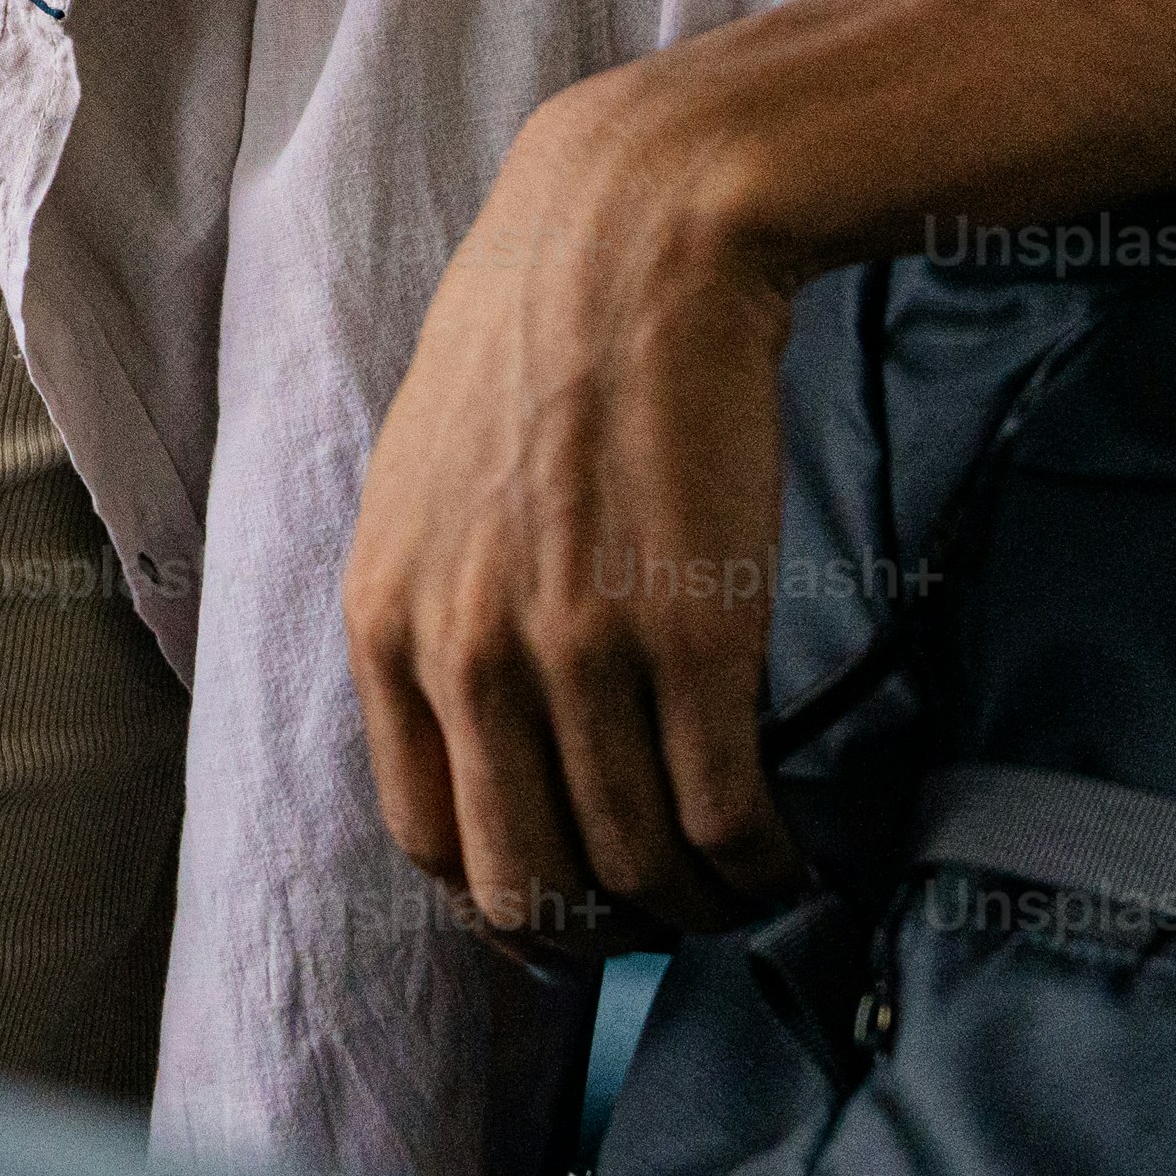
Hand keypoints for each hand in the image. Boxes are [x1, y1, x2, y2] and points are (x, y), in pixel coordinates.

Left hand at [344, 72, 814, 945]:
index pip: (424, 843)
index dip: (504, 903)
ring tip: (741, 891)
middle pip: (529, 883)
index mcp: (385, 625)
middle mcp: (468, 656)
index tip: (565, 908)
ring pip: (637, 866)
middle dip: (600, 935)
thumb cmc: (530, 346)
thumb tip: (457, 727)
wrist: (630, 240)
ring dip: (699, 909)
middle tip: (660, 926)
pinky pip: (725, 816)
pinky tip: (789, 856)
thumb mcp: (415, 486)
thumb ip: (425, 611)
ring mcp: (581, 652)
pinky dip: (764, 867)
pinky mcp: (695, 635)